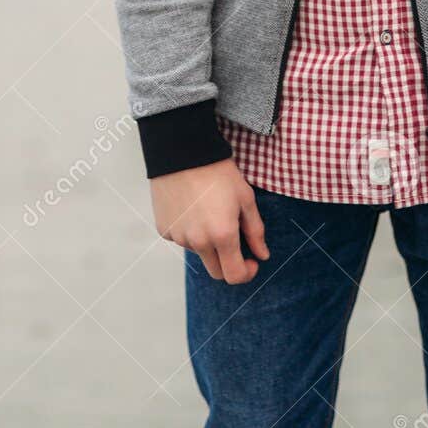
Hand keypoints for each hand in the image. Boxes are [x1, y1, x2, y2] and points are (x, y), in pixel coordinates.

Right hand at [150, 157, 269, 284]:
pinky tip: (192, 208)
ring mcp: (179, 237)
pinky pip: (182, 239)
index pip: (234, 275)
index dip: (246, 273)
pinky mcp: (165, 229)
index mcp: (223, 235)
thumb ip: (256, 231)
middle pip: (216, 271)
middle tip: (233, 240)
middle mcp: (199, 242)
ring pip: (199, 252)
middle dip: (228, 263)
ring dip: (208, 243)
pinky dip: (190, 232)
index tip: (251, 261)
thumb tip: (262, 255)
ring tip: (209, 212)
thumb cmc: (218, 171)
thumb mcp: (245, 197)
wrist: (182, 151)